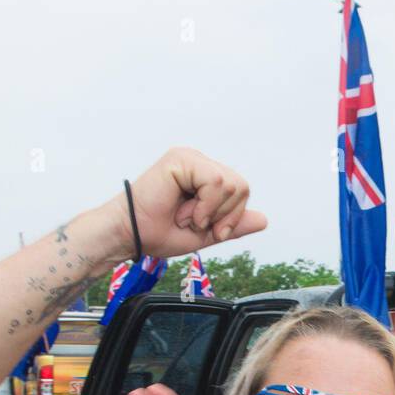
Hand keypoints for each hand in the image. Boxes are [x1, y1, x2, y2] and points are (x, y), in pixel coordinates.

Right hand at [125, 147, 267, 258]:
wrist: (131, 236)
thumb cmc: (158, 233)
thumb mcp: (206, 233)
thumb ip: (233, 225)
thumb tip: (263, 219)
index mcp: (205, 177)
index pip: (241, 191)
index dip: (233, 218)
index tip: (209, 230)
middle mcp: (199, 164)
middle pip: (241, 187)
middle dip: (224, 215)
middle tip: (195, 222)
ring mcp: (190, 158)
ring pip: (231, 184)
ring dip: (210, 212)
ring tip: (185, 216)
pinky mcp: (181, 159)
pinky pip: (215, 181)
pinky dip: (205, 205)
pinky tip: (184, 211)